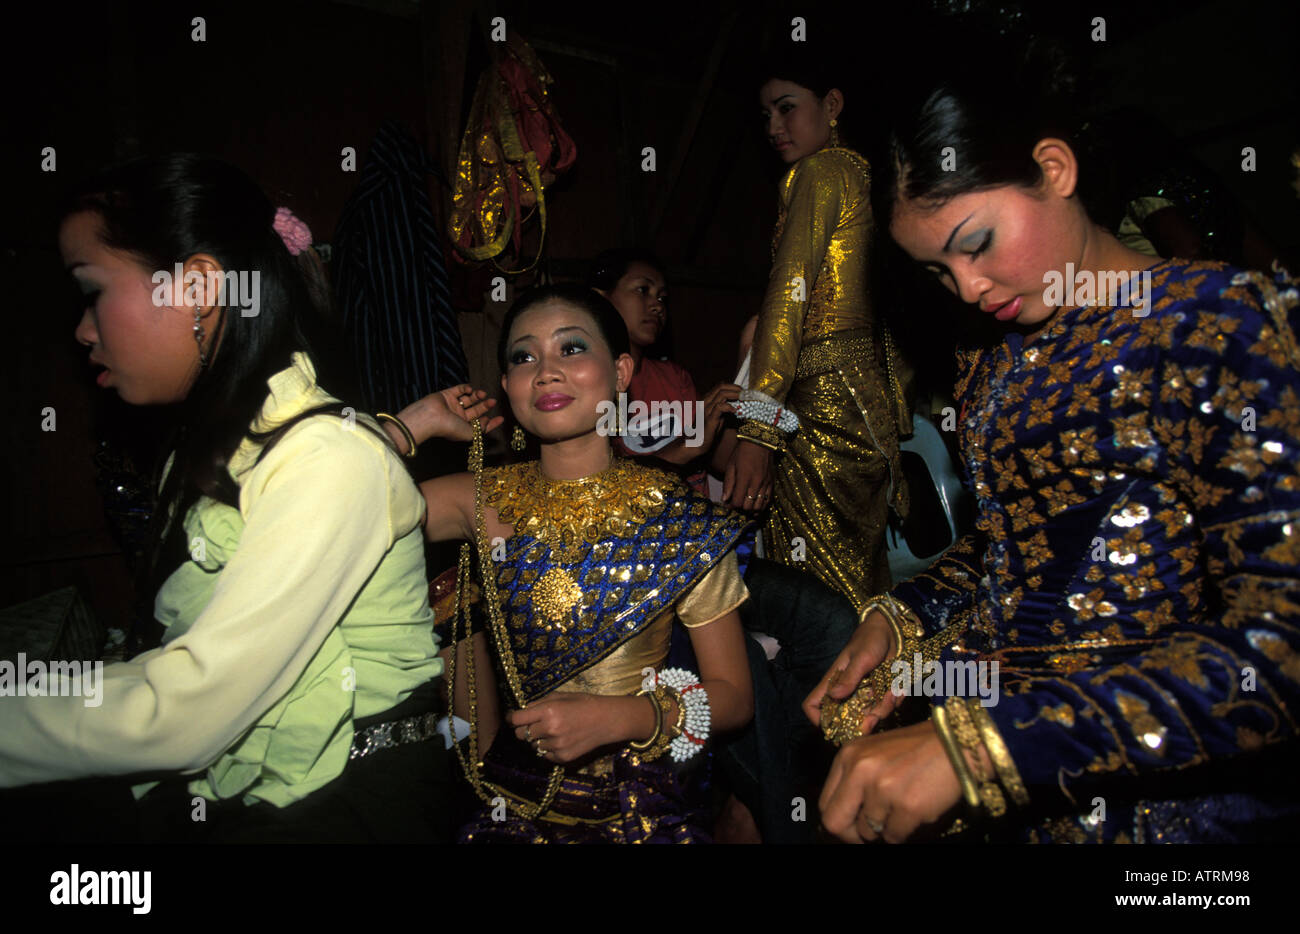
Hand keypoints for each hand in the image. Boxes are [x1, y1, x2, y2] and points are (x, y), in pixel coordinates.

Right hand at [397, 384, 502, 445]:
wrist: (430, 417)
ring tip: (482, 394)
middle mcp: (458, 417)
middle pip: (476, 410)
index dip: (491, 422)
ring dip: (477, 396)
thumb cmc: (450, 428)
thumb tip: (487, 421)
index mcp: (463, 428)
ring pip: (468, 399)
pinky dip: (466, 388)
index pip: (479, 425)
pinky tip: (469, 390)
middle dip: (485, 406)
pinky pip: (459, 389)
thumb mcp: (470, 434)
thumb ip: (481, 429)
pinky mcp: (447, 394)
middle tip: (493, 401)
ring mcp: (452, 405)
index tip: (501, 418)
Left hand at [507, 693, 619, 763]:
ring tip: (556, 731)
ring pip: (534, 745)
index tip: (514, 718)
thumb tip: (522, 712)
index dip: (513, 718)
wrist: (607, 720)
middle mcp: (550, 729)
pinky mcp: (563, 757)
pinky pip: (546, 755)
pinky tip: (563, 739)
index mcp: (548, 710)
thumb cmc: (584, 704)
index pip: (517, 719)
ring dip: (540, 739)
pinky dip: (550, 749)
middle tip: (536, 724)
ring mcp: (556, 745)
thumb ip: (539, 703)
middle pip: (521, 735)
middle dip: (526, 729)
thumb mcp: (561, 696)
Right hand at [699, 382, 741, 449]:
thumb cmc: (706, 430)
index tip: (743, 391)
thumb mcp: (717, 416)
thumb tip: (737, 403)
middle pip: (721, 386)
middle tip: (745, 393)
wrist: (695, 442)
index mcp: (707, 399)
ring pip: (721, 394)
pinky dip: (729, 407)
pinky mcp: (709, 418)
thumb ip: (724, 408)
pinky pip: (720, 407)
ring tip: (743, 399)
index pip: (720, 386)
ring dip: (735, 395)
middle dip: (736, 388)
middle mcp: (705, 401)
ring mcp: (706, 409)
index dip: (733, 386)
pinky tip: (735, 411)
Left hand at [722, 438, 773, 510]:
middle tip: (737, 505)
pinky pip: (768, 500)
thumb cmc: (742, 452)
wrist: (760, 441)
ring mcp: (766, 484)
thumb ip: (728, 484)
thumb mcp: (731, 466)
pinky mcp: (772, 483)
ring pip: (759, 506)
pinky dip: (761, 505)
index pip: (737, 502)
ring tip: (746, 507)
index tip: (728, 504)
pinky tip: (756, 505)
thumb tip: (725, 499)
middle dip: (741, 509)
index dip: (731, 506)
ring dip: (751, 510)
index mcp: (744, 479)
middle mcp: (756, 483)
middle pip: (748, 507)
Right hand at [803, 610, 901, 731]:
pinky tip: (897, 688)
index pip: (814, 705)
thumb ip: (849, 678)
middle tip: (874, 719)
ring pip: (870, 716)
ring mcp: (864, 695)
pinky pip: (887, 707)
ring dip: (883, 708)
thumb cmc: (871, 639)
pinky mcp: (880, 694)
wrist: (894, 632)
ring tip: (892, 692)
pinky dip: (894, 700)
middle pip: (845, 720)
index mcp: (834, 682)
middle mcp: (847, 692)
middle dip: (861, 723)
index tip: (833, 726)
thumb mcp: (860, 658)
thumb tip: (834, 696)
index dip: (818, 719)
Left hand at [819, 720, 963, 843]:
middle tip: (871, 835)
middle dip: (852, 836)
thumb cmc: (918, 749)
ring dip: (885, 830)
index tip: (852, 828)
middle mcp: (860, 770)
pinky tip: (915, 812)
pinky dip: (904, 832)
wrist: (957, 743)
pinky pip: (894, 837)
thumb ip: (856, 780)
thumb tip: (845, 819)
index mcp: (849, 756)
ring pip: (869, 833)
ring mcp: (883, 788)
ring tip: (902, 810)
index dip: (839, 821)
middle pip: (835, 823)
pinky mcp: (907, 806)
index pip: (825, 804)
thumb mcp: (876, 753)